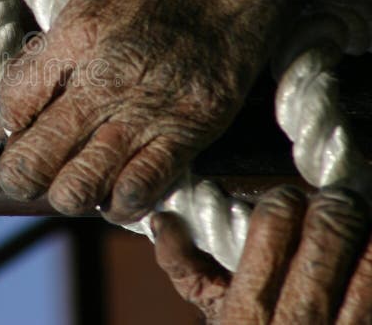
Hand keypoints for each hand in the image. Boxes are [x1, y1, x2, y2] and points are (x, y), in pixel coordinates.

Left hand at [0, 0, 252, 220]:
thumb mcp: (79, 12)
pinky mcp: (191, 130)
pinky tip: (114, 189)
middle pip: (36, 161)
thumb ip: (42, 64)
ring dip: (67, 193)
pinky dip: (117, 202)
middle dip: (23, 176)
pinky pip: (140, 190)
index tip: (22, 131)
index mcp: (74, 41)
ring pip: (81, 187)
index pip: (12, 107)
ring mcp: (150, 110)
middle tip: (35, 168)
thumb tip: (12, 119)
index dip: (10, 129)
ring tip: (75, 178)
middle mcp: (108, 80)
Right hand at [153, 187, 371, 323]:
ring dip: (369, 229)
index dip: (283, 202)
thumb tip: (163, 220)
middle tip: (334, 203)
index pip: (273, 223)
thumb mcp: (214, 317)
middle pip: (329, 228)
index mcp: (247, 312)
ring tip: (362, 225)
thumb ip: (185, 268)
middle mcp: (298, 323)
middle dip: (334, 205)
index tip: (288, 203)